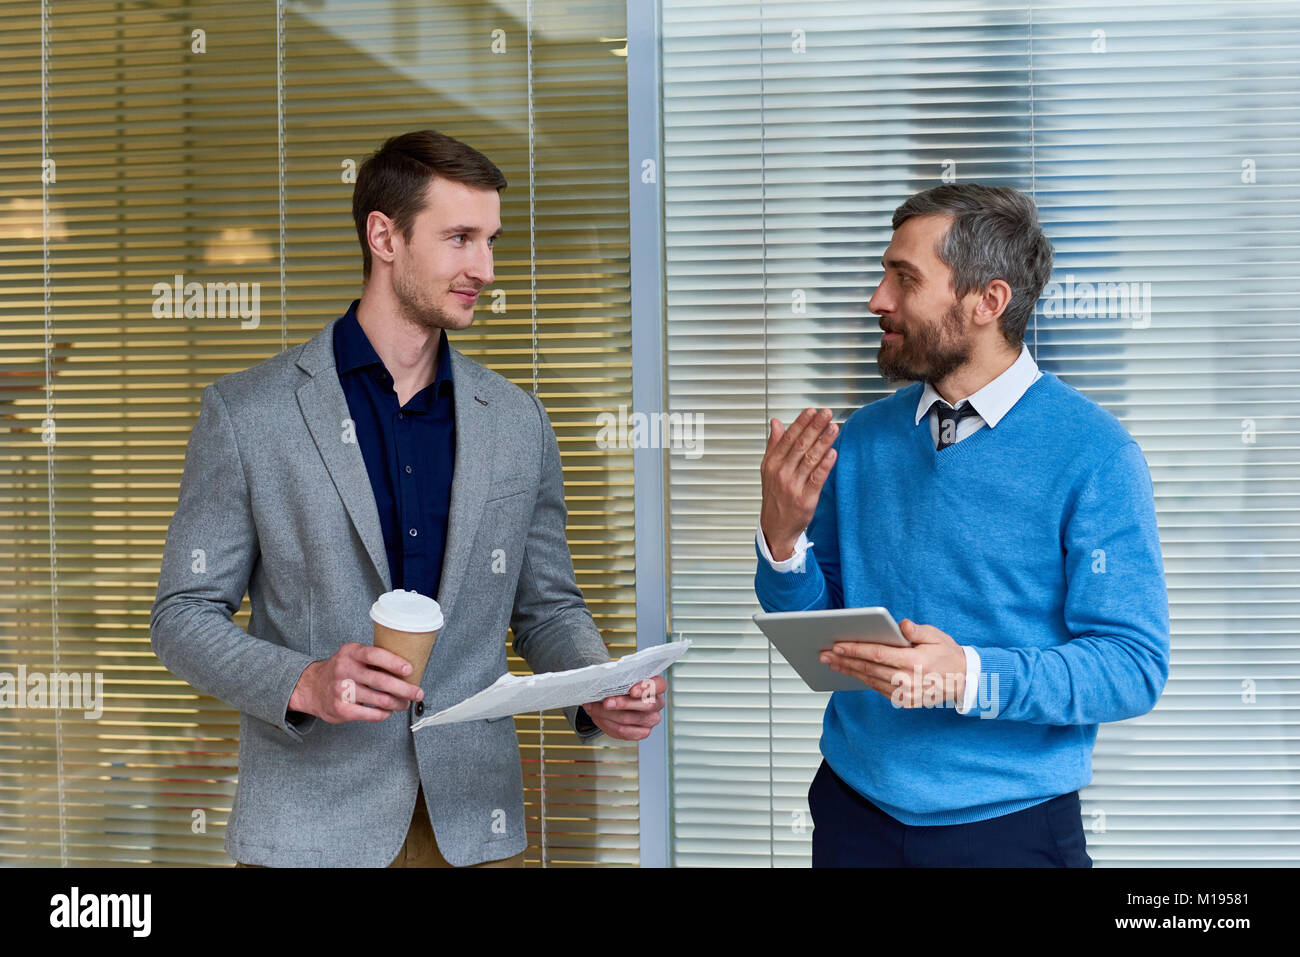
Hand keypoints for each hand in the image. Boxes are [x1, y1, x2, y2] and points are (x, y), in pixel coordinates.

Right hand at [289, 642, 423, 722]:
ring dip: (397, 703)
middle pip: (381, 681)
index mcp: (350, 652)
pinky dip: (384, 713)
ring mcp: (341, 690)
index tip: (410, 670)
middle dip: (405, 689)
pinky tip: (388, 711)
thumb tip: (407, 668)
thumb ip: (374, 658)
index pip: (375, 655)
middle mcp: (344, 670)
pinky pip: (370, 714)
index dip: (394, 662)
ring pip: (379, 699)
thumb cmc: (341, 670)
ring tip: (404, 703)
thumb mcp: (353, 655)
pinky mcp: (341, 708)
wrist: (312, 687)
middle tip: (418, 692)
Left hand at [582, 676, 666, 740]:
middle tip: (606, 702)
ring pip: (631, 720)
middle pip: (647, 705)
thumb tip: (603, 679)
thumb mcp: (619, 676)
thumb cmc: (619, 685)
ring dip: (609, 715)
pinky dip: (608, 724)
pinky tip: (599, 717)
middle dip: (623, 704)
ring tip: (594, 709)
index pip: (659, 685)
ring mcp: (651, 719)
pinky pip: (624, 732)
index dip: (646, 688)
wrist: (613, 700)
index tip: (632, 690)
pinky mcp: (642, 732)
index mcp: (656, 685)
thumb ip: (617, 676)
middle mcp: (657, 702)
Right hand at [759, 407, 837, 560]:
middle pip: (799, 445)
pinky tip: (833, 453)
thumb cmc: (775, 496)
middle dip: (814, 427)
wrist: (775, 527)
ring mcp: (792, 486)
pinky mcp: (805, 499)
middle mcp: (781, 473)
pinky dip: (825, 465)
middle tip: (826, 414)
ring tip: (834, 428)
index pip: (787, 438)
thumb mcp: (768, 469)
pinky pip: (816, 479)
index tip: (812, 410)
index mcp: (772, 463)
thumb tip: (776, 422)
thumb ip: (774, 444)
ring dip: (823, 442)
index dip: (801, 423)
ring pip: (810, 459)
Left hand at [819, 619, 966, 708]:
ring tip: (832, 663)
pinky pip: (879, 689)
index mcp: (915, 661)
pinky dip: (863, 680)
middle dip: (844, 661)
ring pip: (871, 681)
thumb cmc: (947, 654)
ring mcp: (906, 693)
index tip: (837, 645)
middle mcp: (908, 680)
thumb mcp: (936, 636)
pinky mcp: (905, 701)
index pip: (878, 654)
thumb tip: (901, 625)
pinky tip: (851, 672)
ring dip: (849, 671)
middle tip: (824, 654)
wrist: (965, 681)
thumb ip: (917, 630)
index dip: (856, 650)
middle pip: (869, 669)